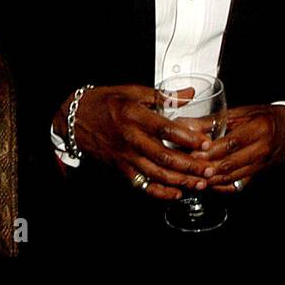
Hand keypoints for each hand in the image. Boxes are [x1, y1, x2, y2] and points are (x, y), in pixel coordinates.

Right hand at [56, 85, 212, 199]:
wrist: (75, 117)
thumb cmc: (104, 102)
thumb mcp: (132, 91)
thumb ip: (163, 95)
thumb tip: (189, 93)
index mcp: (134, 116)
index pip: (165, 129)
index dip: (187, 137)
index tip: (205, 142)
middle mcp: (130, 138)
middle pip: (164, 157)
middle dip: (190, 166)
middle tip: (209, 170)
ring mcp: (125, 156)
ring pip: (155, 174)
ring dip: (180, 181)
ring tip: (199, 184)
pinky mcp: (120, 168)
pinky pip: (142, 184)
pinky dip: (159, 192)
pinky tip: (176, 193)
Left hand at [195, 104, 284, 192]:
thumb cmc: (266, 117)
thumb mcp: (244, 112)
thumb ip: (217, 120)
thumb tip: (192, 125)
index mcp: (260, 128)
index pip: (232, 142)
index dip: (213, 149)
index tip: (195, 151)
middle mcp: (262, 148)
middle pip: (231, 162)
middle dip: (208, 166)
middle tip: (190, 165)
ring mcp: (261, 164)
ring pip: (232, 176)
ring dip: (212, 179)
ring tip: (194, 176)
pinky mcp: (258, 173)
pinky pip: (238, 184)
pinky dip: (221, 185)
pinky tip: (208, 183)